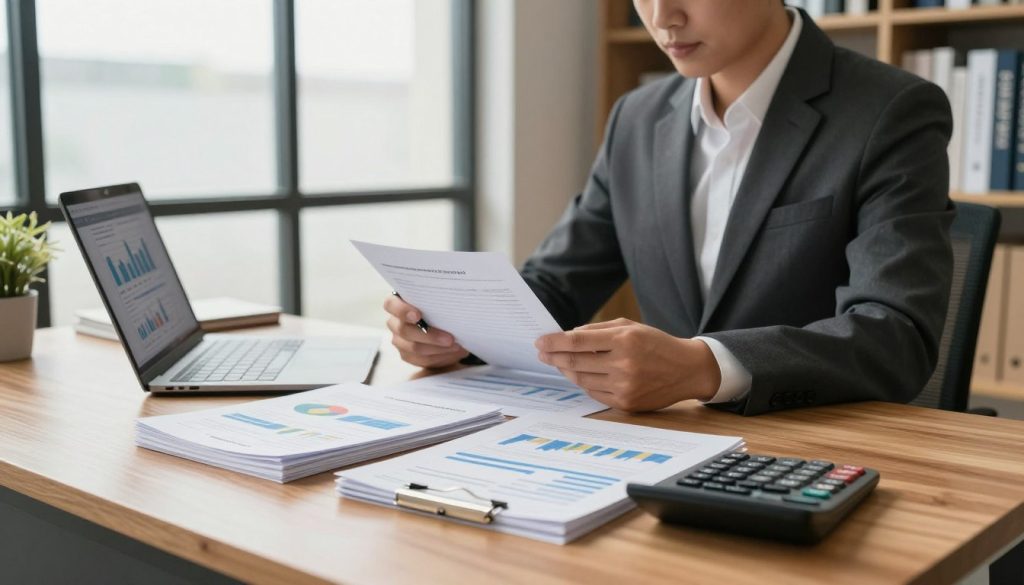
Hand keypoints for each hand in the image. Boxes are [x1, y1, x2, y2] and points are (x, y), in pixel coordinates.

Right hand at [384, 294, 468, 367]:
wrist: (443, 327)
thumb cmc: (438, 309)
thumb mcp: (438, 303)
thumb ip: (438, 303)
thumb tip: (455, 308)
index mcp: (396, 304)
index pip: (391, 305)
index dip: (402, 310)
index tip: (418, 316)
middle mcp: (394, 322)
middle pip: (405, 330)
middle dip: (430, 335)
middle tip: (450, 338)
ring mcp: (399, 340)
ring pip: (414, 347)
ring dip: (438, 348)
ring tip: (456, 346)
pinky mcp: (407, 355)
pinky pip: (422, 359)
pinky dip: (440, 356)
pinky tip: (453, 352)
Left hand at [535, 318, 720, 411]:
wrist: (687, 369)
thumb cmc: (656, 344)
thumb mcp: (630, 327)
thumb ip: (598, 330)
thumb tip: (568, 336)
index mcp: (624, 340)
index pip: (578, 342)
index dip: (554, 342)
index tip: (540, 342)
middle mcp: (624, 364)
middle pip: (575, 362)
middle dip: (554, 357)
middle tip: (542, 353)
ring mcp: (624, 386)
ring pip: (582, 379)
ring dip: (567, 370)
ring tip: (560, 363)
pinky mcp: (626, 403)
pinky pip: (594, 393)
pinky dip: (584, 383)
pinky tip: (580, 375)